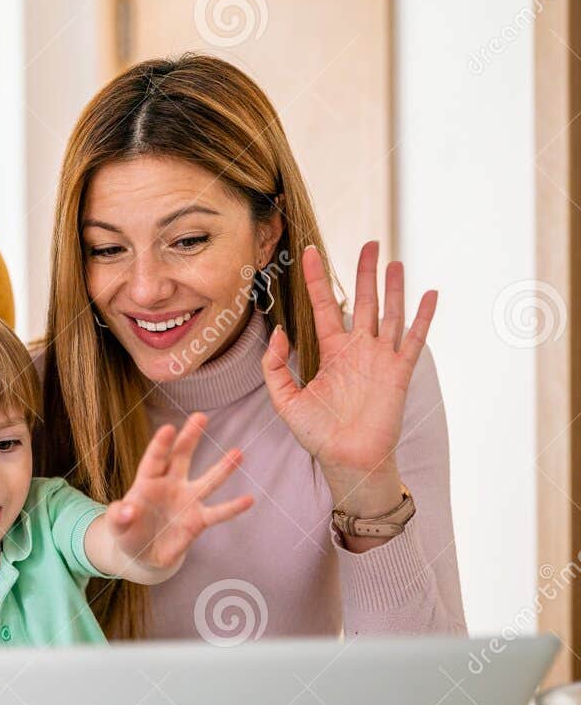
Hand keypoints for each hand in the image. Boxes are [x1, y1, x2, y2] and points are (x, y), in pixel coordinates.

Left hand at [106, 412, 253, 579]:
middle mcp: (170, 485)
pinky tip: (249, 499)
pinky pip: (218, 513)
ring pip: (207, 481)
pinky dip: (233, 507)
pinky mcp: (198, 520)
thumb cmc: (128, 532)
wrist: (144, 554)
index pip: (154, 459)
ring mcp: (187, 500)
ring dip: (222, 468)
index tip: (168, 428)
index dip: (161, 445)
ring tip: (237, 453)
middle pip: (181, 457)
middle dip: (190, 438)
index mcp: (147, 482)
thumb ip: (118, 517)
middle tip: (201, 416)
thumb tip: (128, 510)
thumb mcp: (116, 525)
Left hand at [262, 242, 436, 513]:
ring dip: (393, 287)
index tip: (310, 252)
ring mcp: (380, 359)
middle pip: (362, 301)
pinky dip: (423, 317)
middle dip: (365, 272)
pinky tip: (429, 293)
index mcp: (331, 352)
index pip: (323, 306)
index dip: (317, 279)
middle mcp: (358, 350)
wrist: (346, 461)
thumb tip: (279, 332)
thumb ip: (275, 366)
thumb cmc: (317, 434)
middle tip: (370, 242)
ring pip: (389, 313)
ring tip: (394, 260)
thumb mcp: (284, 400)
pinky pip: (413, 340)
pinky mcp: (399, 373)